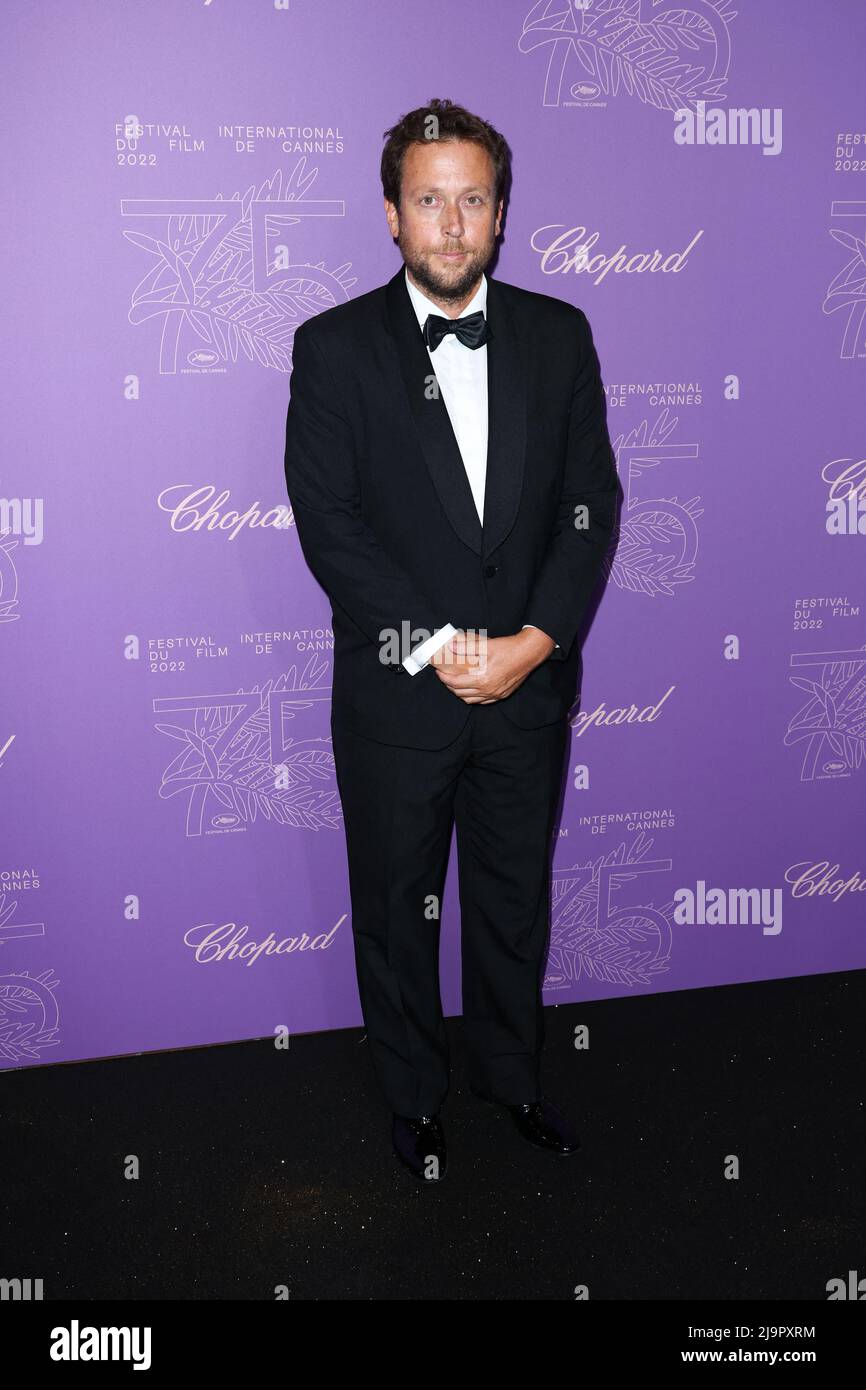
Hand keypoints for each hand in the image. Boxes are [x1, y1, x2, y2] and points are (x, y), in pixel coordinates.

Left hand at [429, 628, 554, 703]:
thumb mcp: (486, 645)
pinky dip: (475, 697)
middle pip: (461, 694)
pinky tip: (472, 690)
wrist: (529, 653)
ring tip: (456, 684)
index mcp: (483, 679)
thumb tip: (451, 646)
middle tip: (445, 677)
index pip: (456, 683)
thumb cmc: (509, 648)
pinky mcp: (503, 694)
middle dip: (450, 686)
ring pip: (472, 700)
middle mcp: (489, 690)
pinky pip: (484, 701)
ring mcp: (496, 694)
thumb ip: (466, 647)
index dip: (444, 678)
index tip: (439, 672)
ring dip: (461, 693)